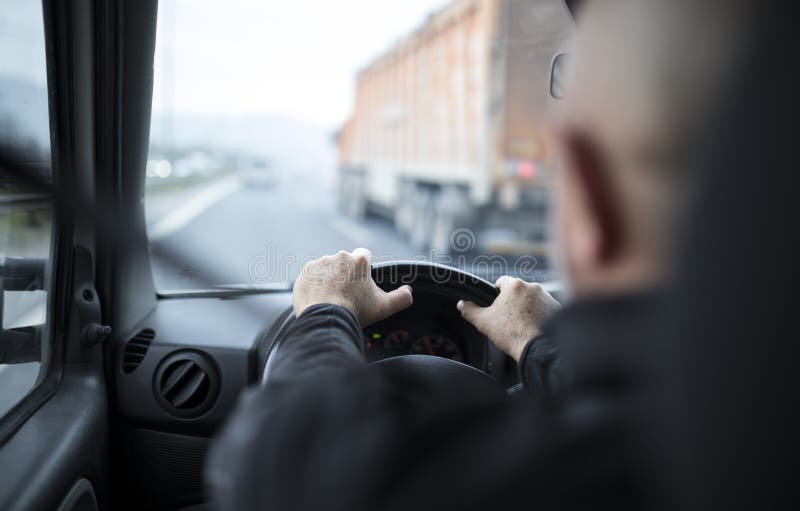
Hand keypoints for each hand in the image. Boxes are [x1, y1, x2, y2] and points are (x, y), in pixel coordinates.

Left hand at [293, 248, 412, 326]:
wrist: (326, 318)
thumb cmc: (355, 311)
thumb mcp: (384, 307)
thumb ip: (402, 298)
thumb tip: (408, 292)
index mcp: (358, 260)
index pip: (364, 255)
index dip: (364, 268)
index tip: (361, 280)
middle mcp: (339, 256)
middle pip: (345, 262)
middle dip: (346, 274)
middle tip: (347, 293)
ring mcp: (320, 263)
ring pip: (328, 268)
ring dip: (330, 278)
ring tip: (332, 297)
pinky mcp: (305, 272)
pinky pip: (312, 275)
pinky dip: (315, 284)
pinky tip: (319, 297)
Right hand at [457, 276, 559, 361]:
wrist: (537, 348)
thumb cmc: (511, 333)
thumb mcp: (484, 322)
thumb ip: (470, 310)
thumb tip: (462, 305)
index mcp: (514, 285)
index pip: (502, 281)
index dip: (496, 293)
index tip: (497, 304)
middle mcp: (533, 286)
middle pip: (518, 291)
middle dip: (513, 302)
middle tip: (509, 318)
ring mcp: (547, 297)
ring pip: (532, 299)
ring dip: (527, 307)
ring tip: (523, 324)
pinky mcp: (557, 308)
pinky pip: (545, 308)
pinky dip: (540, 315)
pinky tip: (534, 327)